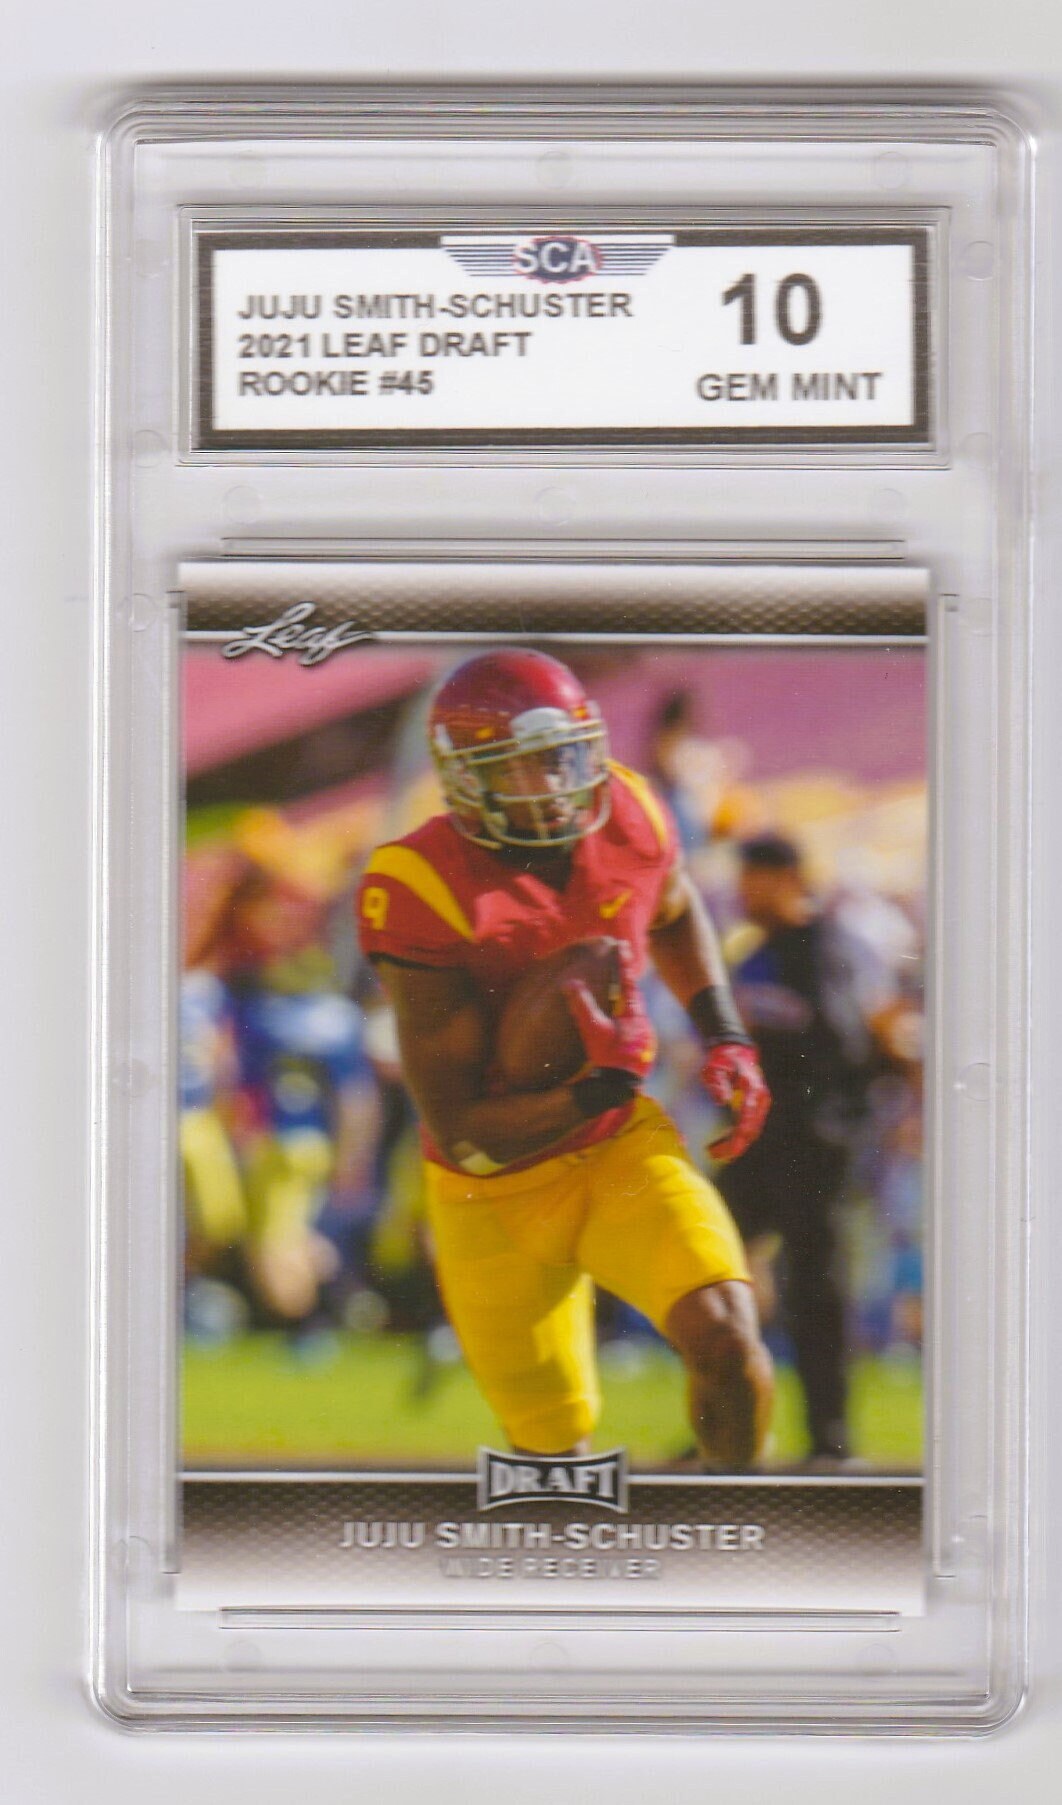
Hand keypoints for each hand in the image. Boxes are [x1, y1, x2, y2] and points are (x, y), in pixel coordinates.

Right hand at [563, 947, 655, 1081]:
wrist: (621, 1087)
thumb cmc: (609, 1058)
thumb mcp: (593, 1029)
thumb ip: (582, 1005)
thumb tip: (570, 983)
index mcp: (634, 1014)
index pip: (627, 982)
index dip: (623, 964)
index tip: (622, 946)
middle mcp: (644, 1023)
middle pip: (635, 996)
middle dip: (627, 982)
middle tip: (622, 966)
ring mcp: (645, 1037)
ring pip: (636, 1013)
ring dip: (627, 1002)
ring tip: (619, 994)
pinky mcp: (642, 1050)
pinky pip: (635, 1027)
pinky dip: (627, 1019)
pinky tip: (620, 1024)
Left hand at [701, 1042, 770, 1160]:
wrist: (735, 1049)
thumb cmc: (723, 1059)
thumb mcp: (716, 1068)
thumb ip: (717, 1082)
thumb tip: (722, 1101)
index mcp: (753, 1091)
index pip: (747, 1122)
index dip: (736, 1140)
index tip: (722, 1150)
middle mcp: (761, 1099)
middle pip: (752, 1131)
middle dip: (735, 1147)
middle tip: (713, 1154)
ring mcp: (761, 1102)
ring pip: (753, 1130)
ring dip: (737, 1143)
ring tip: (717, 1152)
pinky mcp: (757, 1105)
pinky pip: (751, 1125)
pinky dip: (740, 1136)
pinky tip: (726, 1142)